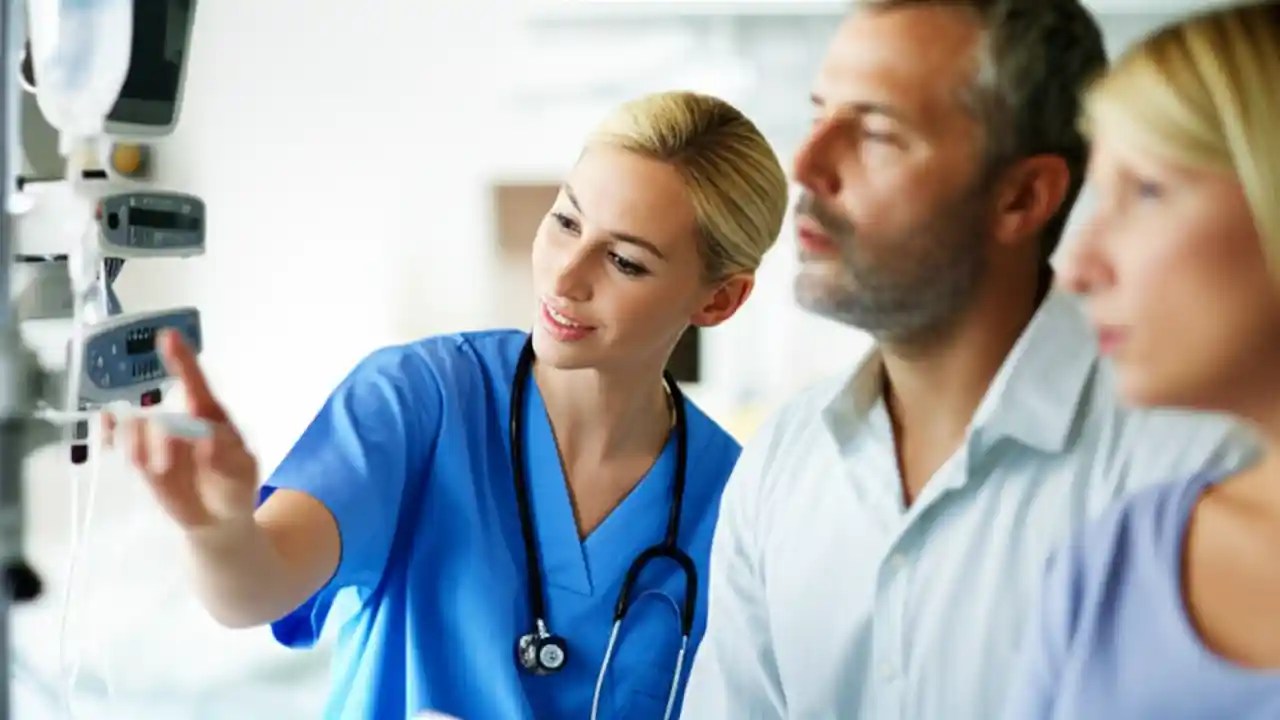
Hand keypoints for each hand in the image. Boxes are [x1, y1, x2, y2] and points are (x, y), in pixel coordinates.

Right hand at [111, 329, 259, 531]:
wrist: (219, 518)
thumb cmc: (236, 485)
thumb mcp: (241, 472)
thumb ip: (227, 458)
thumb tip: (207, 440)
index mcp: (211, 417)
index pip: (195, 384)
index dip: (182, 361)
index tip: (168, 337)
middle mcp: (182, 422)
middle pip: (162, 414)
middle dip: (162, 435)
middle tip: (169, 463)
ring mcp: (160, 442)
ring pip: (139, 429)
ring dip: (141, 445)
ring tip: (161, 468)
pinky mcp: (145, 461)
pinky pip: (125, 444)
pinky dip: (114, 436)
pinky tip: (108, 431)